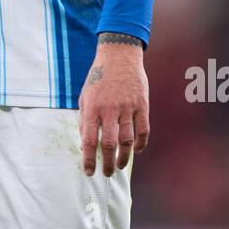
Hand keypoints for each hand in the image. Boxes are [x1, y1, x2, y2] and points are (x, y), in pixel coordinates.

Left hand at [77, 35, 148, 176]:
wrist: (119, 55)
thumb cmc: (98, 77)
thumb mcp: (85, 95)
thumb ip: (84, 119)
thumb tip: (85, 143)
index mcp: (92, 107)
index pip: (88, 140)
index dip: (88, 159)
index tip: (88, 172)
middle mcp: (109, 109)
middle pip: (109, 144)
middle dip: (107, 163)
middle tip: (106, 173)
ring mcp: (127, 107)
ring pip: (127, 140)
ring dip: (124, 157)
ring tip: (119, 165)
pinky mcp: (142, 104)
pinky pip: (143, 129)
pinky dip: (141, 143)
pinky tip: (137, 151)